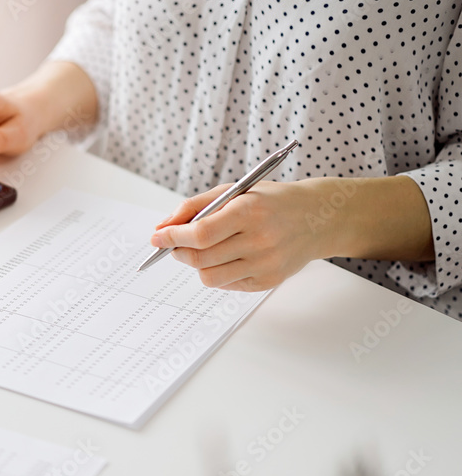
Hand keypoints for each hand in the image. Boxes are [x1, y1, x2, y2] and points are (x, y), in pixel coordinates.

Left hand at [149, 179, 345, 290]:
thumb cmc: (270, 201)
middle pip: (200, 258)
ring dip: (195, 264)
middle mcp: (260, 240)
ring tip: (200, 250)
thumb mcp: (234, 191)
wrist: (318, 218)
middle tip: (173, 243)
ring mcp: (265, 264)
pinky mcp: (268, 281)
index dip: (172, 237)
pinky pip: (226, 284)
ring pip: (209, 277)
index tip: (156, 237)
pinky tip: (225, 257)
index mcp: (250, 212)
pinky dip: (216, 272)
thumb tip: (161, 228)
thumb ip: (194, 206)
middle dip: (178, 251)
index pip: (200, 234)